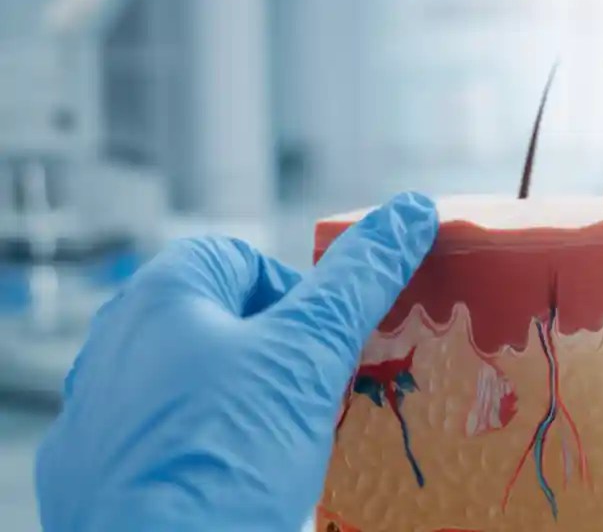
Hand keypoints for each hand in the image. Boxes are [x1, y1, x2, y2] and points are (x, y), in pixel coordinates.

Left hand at [36, 193, 438, 531]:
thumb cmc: (223, 454)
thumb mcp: (308, 355)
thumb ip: (359, 280)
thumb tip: (410, 210)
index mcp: (160, 296)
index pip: (241, 260)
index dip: (296, 299)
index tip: (323, 349)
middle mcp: (117, 346)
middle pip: (222, 325)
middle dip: (277, 358)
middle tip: (313, 401)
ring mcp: (102, 416)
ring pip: (198, 388)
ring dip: (247, 408)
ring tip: (279, 450)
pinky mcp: (98, 476)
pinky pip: (171, 444)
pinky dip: (210, 455)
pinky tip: (237, 485)